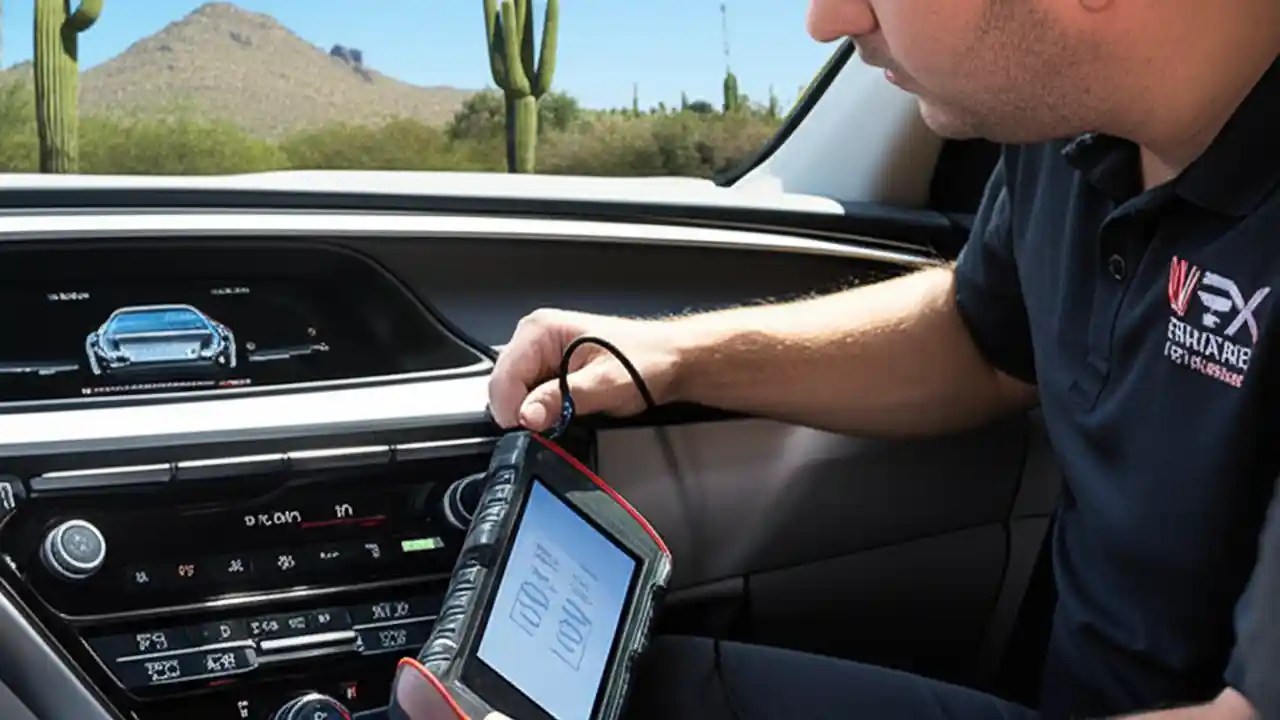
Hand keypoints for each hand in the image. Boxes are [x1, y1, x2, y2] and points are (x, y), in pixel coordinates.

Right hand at [488, 308, 685, 431]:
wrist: (671, 359)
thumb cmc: (645, 361)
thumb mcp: (603, 384)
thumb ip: (560, 399)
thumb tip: (527, 415)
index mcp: (541, 330)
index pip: (503, 377)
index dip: (513, 410)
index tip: (530, 430)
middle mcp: (536, 335)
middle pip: (505, 385)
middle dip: (522, 411)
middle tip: (550, 425)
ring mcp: (542, 352)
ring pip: (517, 393)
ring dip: (533, 411)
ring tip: (563, 414)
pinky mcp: (550, 367)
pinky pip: (531, 394)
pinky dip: (542, 409)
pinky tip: (564, 410)